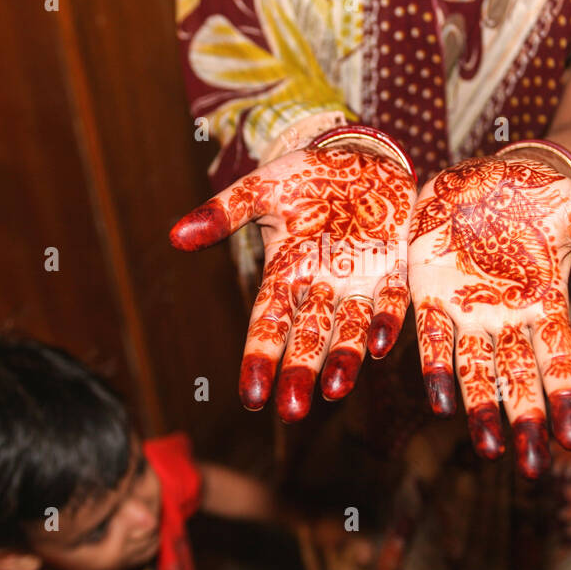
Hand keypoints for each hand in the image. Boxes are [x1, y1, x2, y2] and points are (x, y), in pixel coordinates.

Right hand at [171, 128, 415, 420]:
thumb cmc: (307, 176)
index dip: (259, 358)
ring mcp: (358, 283)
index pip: (267, 324)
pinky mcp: (394, 270)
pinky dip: (386, 322)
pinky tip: (382, 345)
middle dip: (299, 373)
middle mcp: (321, 288)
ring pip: (349, 330)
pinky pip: (391, 302)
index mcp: (284, 274)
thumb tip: (176, 237)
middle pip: (307, 338)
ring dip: (343, 360)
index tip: (251, 396)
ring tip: (335, 390)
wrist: (361, 157)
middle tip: (291, 412)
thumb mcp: (264, 188)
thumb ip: (225, 212)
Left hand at [407, 150, 570, 476]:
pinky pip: (429, 337)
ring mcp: (467, 313)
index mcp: (545, 306)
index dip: (566, 397)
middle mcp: (507, 321)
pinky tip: (438, 400)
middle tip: (530, 466)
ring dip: (480, 410)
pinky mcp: (429, 295)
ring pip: (475, 371)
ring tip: (488, 448)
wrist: (488, 179)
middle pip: (518, 379)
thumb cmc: (541, 200)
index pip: (559, 361)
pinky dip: (433, 368)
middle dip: (524, 420)